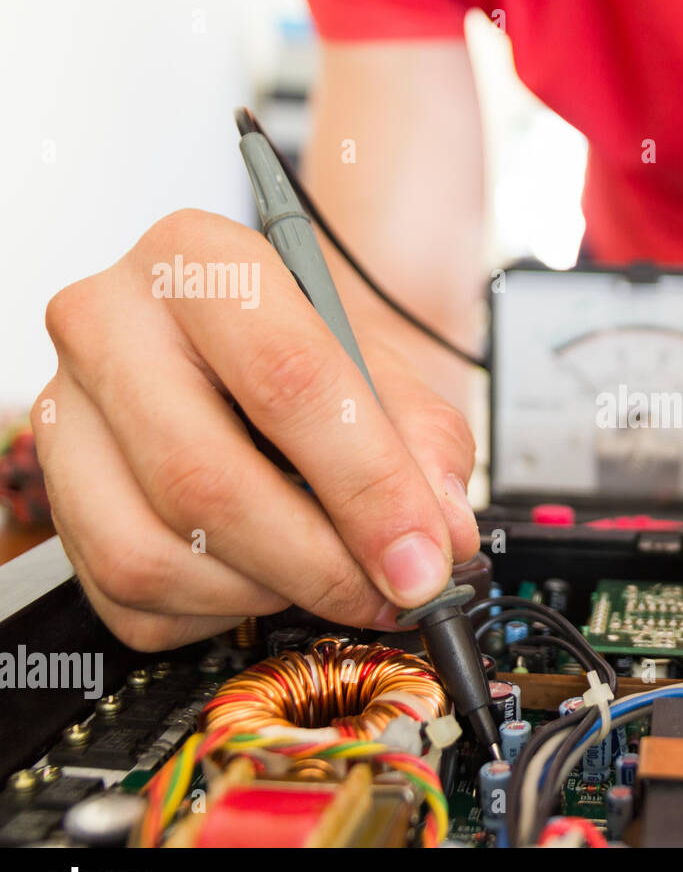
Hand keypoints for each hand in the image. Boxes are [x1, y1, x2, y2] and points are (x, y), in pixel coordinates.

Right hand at [32, 210, 478, 650]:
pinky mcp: (53, 493)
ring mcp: (65, 414)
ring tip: (325, 574)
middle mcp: (108, 325)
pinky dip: (215, 611)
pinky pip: (127, 595)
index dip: (367, 487)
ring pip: (152, 553)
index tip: (421, 561)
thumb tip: (441, 538)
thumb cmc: (317, 359)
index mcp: (201, 261)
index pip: (287, 379)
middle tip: (387, 593)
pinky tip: (262, 574)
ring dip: (265, 591)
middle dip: (317, 563)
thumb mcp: (394, 376)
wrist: (260, 354)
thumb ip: (427, 449)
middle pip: (204, 479)